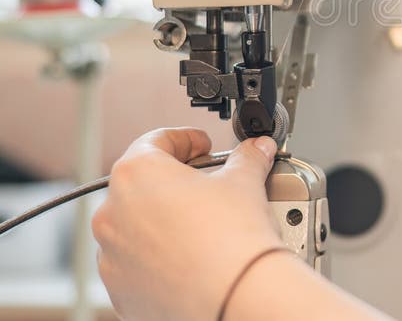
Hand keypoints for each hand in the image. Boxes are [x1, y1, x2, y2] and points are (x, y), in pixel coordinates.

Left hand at [92, 128, 282, 320]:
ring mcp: (111, 255)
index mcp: (136, 174)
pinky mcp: (120, 290)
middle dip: (173, 182)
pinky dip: (157, 257)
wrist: (235, 295)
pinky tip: (190, 257)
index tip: (202, 146)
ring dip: (162, 220)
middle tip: (205, 186)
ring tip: (200, 226)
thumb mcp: (245, 181)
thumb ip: (247, 157)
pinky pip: (135, 264)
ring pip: (134, 226)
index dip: (185, 139)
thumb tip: (256, 149)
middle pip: (141, 184)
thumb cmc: (232, 237)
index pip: (155, 141)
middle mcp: (112, 213)